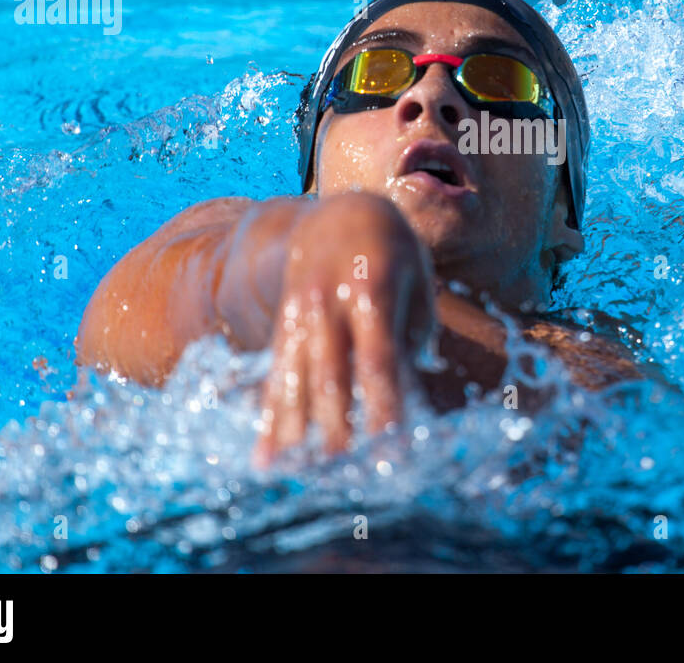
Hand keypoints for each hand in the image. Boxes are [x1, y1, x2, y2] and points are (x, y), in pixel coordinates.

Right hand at [252, 194, 434, 466]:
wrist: (342, 210)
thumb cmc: (397, 254)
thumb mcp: (417, 281)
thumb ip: (413, 334)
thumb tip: (406, 387)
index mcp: (373, 291)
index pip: (378, 359)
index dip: (383, 404)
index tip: (391, 446)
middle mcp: (330, 303)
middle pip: (330, 373)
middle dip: (334, 424)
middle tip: (339, 470)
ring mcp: (301, 314)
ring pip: (293, 377)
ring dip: (291, 429)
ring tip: (288, 472)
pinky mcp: (285, 325)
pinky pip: (276, 376)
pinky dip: (271, 419)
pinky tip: (266, 457)